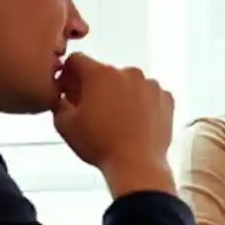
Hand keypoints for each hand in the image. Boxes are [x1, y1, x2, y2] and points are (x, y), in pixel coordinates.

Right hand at [53, 53, 174, 195]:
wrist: (136, 164)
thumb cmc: (100, 144)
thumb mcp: (65, 124)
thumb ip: (58, 102)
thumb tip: (62, 96)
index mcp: (100, 74)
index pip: (77, 60)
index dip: (69, 74)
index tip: (68, 89)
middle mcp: (127, 73)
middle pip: (105, 72)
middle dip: (95, 87)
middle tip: (91, 110)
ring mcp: (150, 85)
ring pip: (128, 83)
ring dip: (120, 94)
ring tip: (115, 119)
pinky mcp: (166, 98)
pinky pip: (148, 95)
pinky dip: (141, 104)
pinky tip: (134, 122)